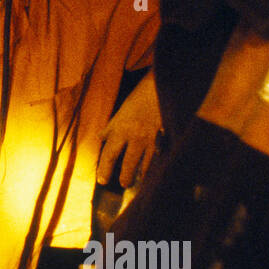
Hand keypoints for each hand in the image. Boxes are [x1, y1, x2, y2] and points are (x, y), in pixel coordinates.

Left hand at [97, 71, 161, 187]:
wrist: (163, 85)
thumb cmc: (140, 95)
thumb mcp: (121, 110)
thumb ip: (111, 127)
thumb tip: (101, 138)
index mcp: (120, 129)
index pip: (109, 155)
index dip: (104, 169)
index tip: (102, 181)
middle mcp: (135, 137)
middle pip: (128, 164)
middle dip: (125, 177)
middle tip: (123, 184)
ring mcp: (152, 139)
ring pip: (147, 165)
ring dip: (142, 175)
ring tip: (140, 181)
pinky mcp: (167, 138)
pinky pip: (162, 156)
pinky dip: (160, 164)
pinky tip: (160, 170)